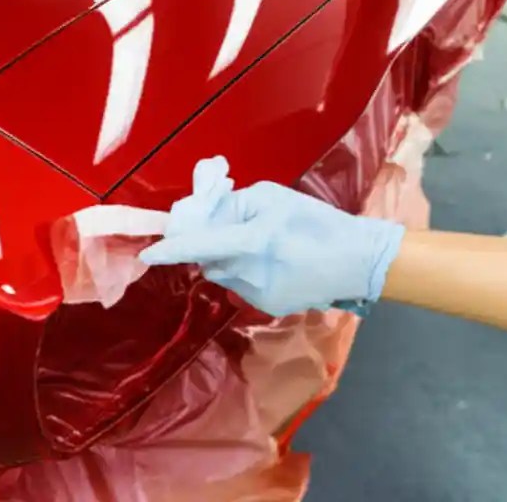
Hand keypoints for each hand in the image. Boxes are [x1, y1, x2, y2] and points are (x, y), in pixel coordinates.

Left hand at [141, 164, 404, 316]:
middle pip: (207, 260)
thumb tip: (208, 216)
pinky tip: (275, 264)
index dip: (170, 249)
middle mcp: (249, 273)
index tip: (148, 254)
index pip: (198, 246)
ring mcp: (258, 295)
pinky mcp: (268, 308)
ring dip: (229, 259)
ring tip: (260, 244)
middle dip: (209, 244)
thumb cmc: (317, 222)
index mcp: (251, 242)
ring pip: (223, 274)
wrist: (358, 261)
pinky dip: (247, 272)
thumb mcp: (273, 198)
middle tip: (230, 227)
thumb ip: (234, 204)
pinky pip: (242, 286)